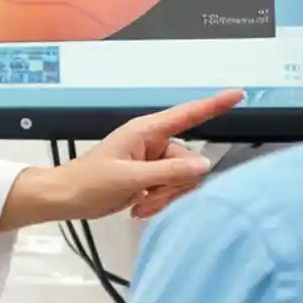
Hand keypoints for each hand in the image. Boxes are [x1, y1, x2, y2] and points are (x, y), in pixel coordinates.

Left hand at [0, 89, 244, 230]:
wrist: (65, 199)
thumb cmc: (89, 182)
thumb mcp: (130, 178)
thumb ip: (168, 173)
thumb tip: (203, 165)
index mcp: (146, 132)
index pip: (187, 114)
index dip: (213, 105)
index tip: (237, 94)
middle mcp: (152, 143)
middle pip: (187, 161)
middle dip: (173, 186)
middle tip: (149, 199)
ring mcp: (150, 161)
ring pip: (179, 180)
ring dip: (164, 198)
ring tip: (140, 206)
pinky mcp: (147, 178)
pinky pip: (168, 189)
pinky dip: (158, 202)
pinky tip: (138, 209)